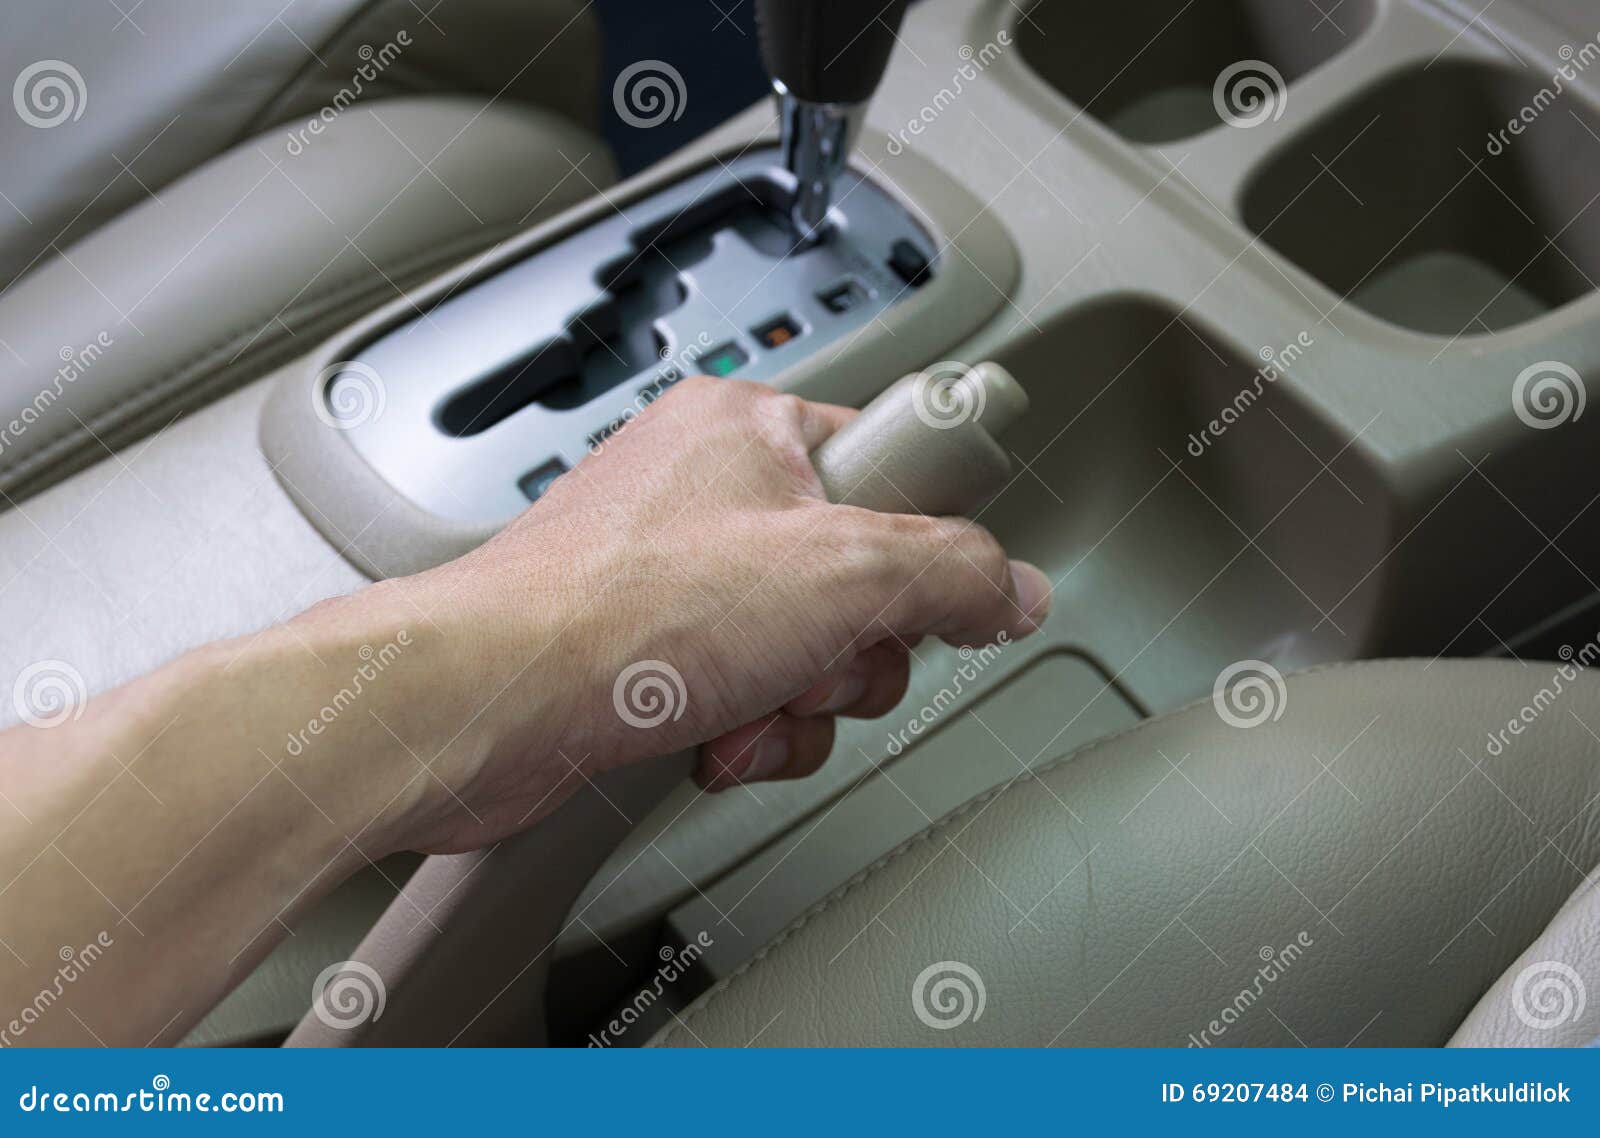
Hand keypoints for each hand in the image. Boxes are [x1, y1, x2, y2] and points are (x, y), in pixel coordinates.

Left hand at [391, 377, 1050, 851]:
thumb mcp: (844, 572)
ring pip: (808, 647)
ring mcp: (674, 573)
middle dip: (856, 647)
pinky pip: (748, 691)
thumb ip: (955, 571)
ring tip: (751, 702)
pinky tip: (714, 737)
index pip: (894, 456)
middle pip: (861, 573)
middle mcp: (707, 489)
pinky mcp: (647, 649)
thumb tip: (1012, 586)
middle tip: (820, 654)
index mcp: (750, 426)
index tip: (938, 576)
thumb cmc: (621, 611)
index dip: (927, 532)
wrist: (489, 705)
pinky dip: (748, 730)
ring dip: (802, 702)